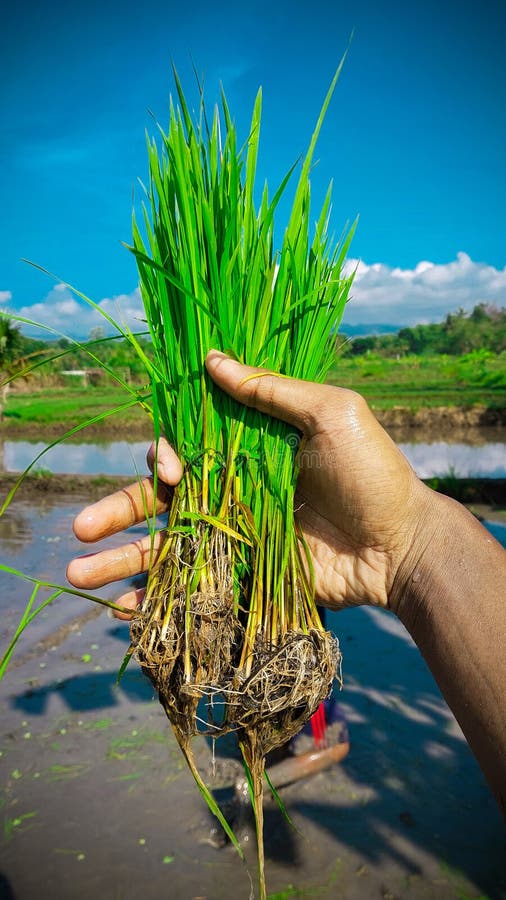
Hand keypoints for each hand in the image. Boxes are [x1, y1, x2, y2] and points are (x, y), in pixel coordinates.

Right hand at [67, 350, 434, 612]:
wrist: (403, 545)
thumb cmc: (373, 473)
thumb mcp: (330, 414)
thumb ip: (270, 391)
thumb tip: (212, 357)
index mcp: (247, 449)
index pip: (185, 448)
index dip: (165, 458)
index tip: (169, 470)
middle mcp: (234, 492)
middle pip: (162, 502)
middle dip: (118, 513)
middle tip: (80, 530)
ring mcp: (238, 539)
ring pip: (168, 547)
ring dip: (121, 561)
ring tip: (79, 574)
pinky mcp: (247, 578)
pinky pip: (195, 586)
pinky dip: (156, 599)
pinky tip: (122, 612)